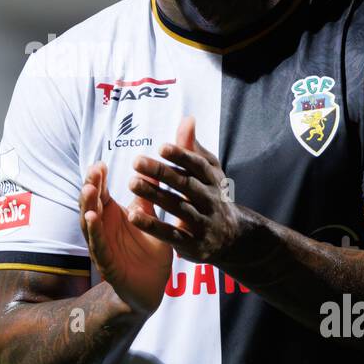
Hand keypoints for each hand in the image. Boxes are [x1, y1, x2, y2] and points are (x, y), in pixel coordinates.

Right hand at [79, 159, 172, 315]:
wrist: (153, 287)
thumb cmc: (150, 252)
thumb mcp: (151, 219)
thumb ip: (149, 196)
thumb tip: (153, 168)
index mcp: (112, 216)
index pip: (100, 193)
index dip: (98, 179)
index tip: (100, 163)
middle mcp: (103, 228)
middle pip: (91, 204)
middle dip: (90, 187)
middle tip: (94, 171)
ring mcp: (102, 246)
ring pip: (89, 224)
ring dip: (88, 207)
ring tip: (89, 190)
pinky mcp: (107, 264)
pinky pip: (98, 246)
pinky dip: (94, 232)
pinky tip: (91, 219)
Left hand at [128, 116, 248, 264]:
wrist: (232, 238)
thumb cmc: (212, 196)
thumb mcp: (208, 172)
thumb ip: (193, 148)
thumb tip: (187, 119)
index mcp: (213, 181)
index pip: (197, 166)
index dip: (181, 156)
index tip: (161, 147)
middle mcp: (210, 201)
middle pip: (186, 185)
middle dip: (162, 173)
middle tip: (136, 161)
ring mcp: (203, 224)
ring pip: (178, 208)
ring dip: (154, 195)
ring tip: (131, 183)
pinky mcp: (193, 244)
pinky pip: (171, 235)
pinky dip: (152, 226)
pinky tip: (133, 215)